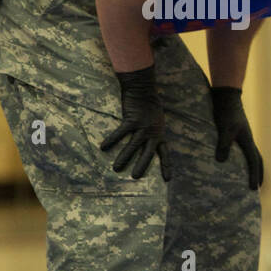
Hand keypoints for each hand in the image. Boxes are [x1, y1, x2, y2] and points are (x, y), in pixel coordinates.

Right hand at [100, 65, 170, 181]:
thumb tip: (149, 143)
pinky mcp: (132, 120)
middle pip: (148, 153)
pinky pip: (120, 133)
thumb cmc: (149, 106)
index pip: (165, 154)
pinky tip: (103, 148)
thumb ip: (153, 132)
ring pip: (133, 146)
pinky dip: (112, 140)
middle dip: (142, 166)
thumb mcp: (157, 122)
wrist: (143, 90)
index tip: (167, 180)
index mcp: (159, 134)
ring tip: (117, 169)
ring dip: (124, 158)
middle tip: (135, 177)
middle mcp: (152, 133)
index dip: (166, 166)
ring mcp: (142, 126)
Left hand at [210, 87, 262, 189]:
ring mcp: (244, 137)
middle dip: (259, 174)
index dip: (254, 176)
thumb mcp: (224, 128)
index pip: (254, 163)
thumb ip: (223, 144)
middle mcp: (249, 141)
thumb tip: (221, 161)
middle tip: (258, 187)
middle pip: (258, 161)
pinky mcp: (238, 133)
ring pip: (253, 155)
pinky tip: (236, 161)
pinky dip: (244, 159)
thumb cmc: (225, 112)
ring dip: (254, 167)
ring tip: (250, 176)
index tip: (254, 189)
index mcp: (248, 142)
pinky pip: (245, 150)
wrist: (227, 96)